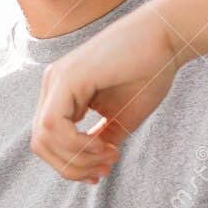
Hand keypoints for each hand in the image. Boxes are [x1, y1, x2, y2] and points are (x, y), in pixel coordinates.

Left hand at [29, 0, 187, 182]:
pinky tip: (103, 145)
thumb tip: (92, 168)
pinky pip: (53, 126)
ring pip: (43, 140)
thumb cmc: (149, 71)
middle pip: (40, 145)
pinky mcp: (67, 77)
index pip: (48, 142)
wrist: (167, 36)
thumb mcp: (121, 117)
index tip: (102, 171)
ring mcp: (57, 80)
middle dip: (72, 167)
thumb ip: (101, 139)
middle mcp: (52, 85)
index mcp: (61, 93)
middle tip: (105, 168)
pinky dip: (77, 145)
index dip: (71, 165)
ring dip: (77, 159)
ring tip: (109, 155)